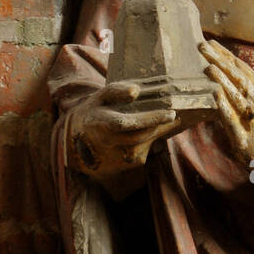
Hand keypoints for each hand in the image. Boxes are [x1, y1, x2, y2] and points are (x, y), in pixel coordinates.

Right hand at [66, 81, 183, 176]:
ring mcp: (113, 155)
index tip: (170, 113)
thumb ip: (116, 90)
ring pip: (141, 145)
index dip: (149, 119)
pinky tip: (156, 128)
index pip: (126, 123)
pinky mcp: (121, 163)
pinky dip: (151, 139)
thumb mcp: (101, 96)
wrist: (80, 137)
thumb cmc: (96, 110)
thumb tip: (136, 91)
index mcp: (100, 122)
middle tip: (174, 114)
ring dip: (157, 133)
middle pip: (138, 136)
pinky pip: (141, 151)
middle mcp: (106, 141)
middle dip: (158, 126)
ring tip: (170, 119)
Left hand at [200, 40, 253, 230]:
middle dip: (219, 60)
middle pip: (237, 77)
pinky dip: (224, 106)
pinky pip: (233, 121)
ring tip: (208, 65)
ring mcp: (253, 122)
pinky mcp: (245, 142)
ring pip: (236, 95)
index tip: (213, 44)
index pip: (243, 70)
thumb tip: (249, 81)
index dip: (227, 56)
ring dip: (221, 79)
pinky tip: (215, 94)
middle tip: (202, 45)